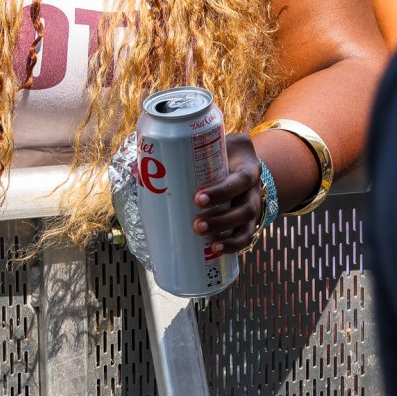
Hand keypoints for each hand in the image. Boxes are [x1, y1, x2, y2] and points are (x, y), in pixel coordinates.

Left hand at [192, 132, 267, 255]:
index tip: (197, 198)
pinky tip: (216, 250)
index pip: (240, 180)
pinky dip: (233, 245)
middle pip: (245, 208)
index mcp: (247, 168)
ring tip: (207, 243)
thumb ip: (188, 150)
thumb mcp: (215, 145)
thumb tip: (142, 165)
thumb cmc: (222, 152)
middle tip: (196, 224)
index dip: (221, 192)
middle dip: (221, 219)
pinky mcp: (249, 220)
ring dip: (227, 236)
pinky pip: (246, 236)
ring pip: (247, 226)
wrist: (244, 159)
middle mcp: (254, 190)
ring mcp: (254, 206)